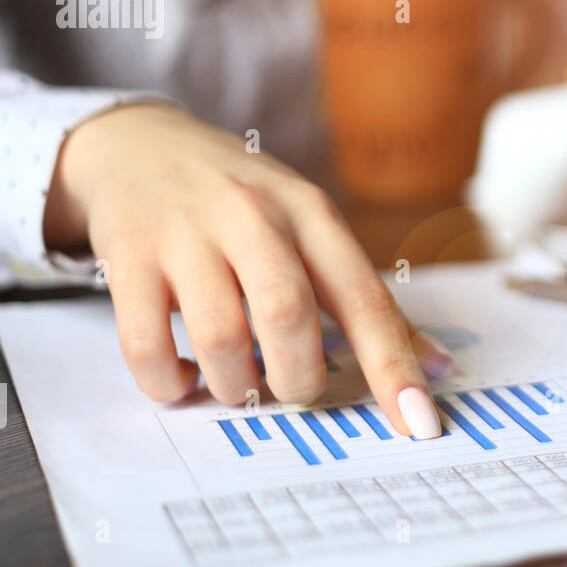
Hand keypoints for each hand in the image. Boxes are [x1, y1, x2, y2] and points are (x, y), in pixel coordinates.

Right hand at [42, 103, 448, 436]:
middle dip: (298, 378)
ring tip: (237, 383)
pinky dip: (168, 382)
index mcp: (311, 213)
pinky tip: (182, 377)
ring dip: (235, 386)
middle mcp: (252, 215)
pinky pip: (146, 343)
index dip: (394, 365)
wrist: (142, 144)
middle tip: (292, 389)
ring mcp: (186, 233)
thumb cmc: (244, 201)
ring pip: (220, 336)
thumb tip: (436, 368)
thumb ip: (368, 297)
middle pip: (288, 314)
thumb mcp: (312, 227)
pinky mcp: (129, 254)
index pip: (364, 296)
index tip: (418, 422)